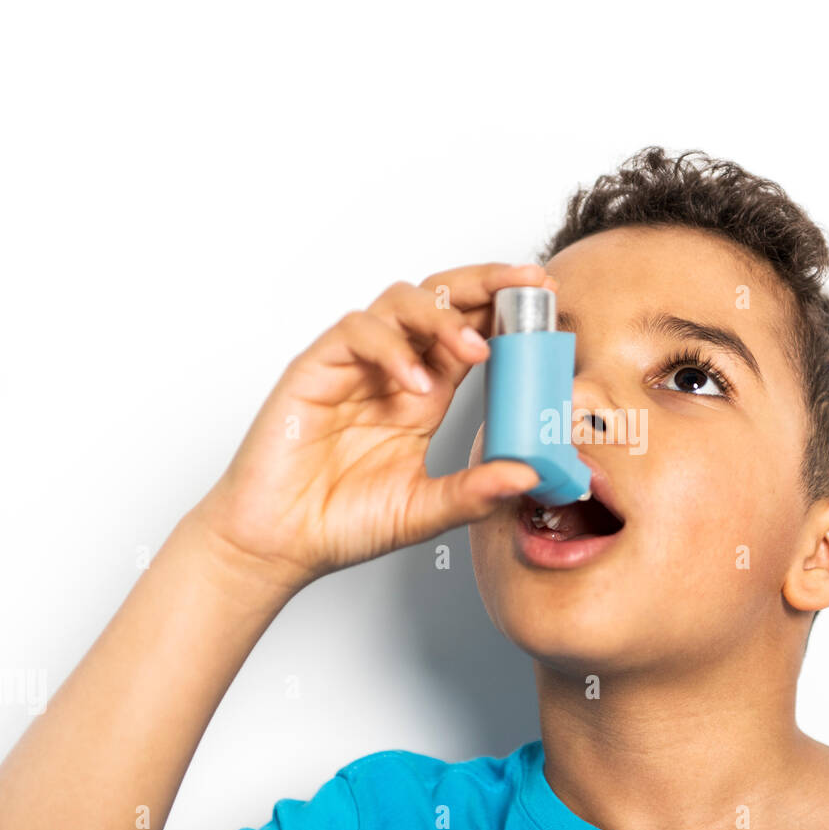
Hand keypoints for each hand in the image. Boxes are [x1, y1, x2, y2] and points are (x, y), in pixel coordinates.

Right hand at [189, 262, 549, 591]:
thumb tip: (531, 475)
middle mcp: (394, 370)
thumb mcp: (426, 511)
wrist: (279, 545)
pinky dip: (391, 349)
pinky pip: (356, 333)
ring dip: (443, 315)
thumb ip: (475, 493)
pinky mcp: (316, 369)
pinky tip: (415, 383)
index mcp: (425, 394)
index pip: (472, 332)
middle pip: (442, 299)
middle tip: (529, 287)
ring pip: (400, 302)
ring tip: (475, 349)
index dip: (507, 311)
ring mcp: (354, 365)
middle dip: (487, 285)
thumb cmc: (343, 523)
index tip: (548, 302)